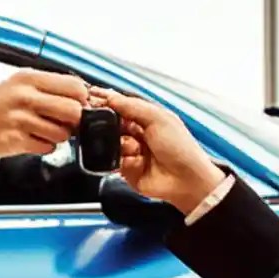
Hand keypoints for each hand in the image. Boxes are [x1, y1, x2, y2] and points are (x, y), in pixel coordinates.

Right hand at [0, 69, 87, 157]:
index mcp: (28, 78)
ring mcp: (21, 119)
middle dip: (73, 120)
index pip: (75, 86)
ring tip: (41, 131)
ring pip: (63, 132)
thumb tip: (81, 97)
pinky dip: (44, 147)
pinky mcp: (17, 140)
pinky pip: (48, 147)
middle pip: (74, 110)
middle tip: (62, 122)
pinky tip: (31, 139)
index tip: (76, 105)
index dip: (80, 99)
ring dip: (57, 136)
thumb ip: (48, 88)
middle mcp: (25, 96)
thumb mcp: (18, 85)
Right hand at [100, 90, 226, 213]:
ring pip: (110, 143)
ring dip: (123, 146)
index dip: (106, 102)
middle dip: (111, 126)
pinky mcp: (126, 169)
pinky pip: (114, 161)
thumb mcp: (158, 118)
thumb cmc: (181, 148)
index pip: (119, 105)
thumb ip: (132, 106)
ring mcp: (130, 151)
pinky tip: (139, 163)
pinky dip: (126, 161)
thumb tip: (110, 96)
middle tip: (121, 129)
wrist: (187, 181)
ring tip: (138, 150)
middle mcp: (136, 133)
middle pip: (110, 124)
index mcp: (145, 117)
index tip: (91, 100)